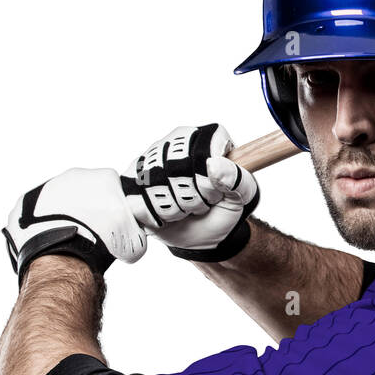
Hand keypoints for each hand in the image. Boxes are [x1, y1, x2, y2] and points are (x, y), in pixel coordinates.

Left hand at [2, 167, 146, 284]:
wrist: (63, 257)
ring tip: (67, 238)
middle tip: (90, 231)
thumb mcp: (134, 241)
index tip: (111, 223)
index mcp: (103, 177)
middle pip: (83, 190)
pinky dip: (40, 225)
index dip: (113, 208)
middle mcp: (74, 176)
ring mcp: (46, 187)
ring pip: (57, 200)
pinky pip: (34, 213)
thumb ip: (134, 230)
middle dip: (86, 208)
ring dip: (62, 214)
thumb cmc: (100, 245)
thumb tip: (132, 236)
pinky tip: (47, 241)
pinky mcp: (24, 203)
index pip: (113, 188)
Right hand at [121, 123, 259, 261]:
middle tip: (202, 204)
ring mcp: (152, 159)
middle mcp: (177, 141)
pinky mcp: (133, 179)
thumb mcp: (242, 196)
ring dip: (176, 207)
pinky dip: (157, 213)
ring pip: (157, 182)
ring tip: (186, 210)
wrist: (201, 235)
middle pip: (178, 165)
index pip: (205, 146)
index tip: (216, 193)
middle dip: (193, 196)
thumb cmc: (222, 209)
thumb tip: (213, 165)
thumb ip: (236, 178)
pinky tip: (167, 214)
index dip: (210, 177)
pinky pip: (139, 196)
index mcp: (207, 139)